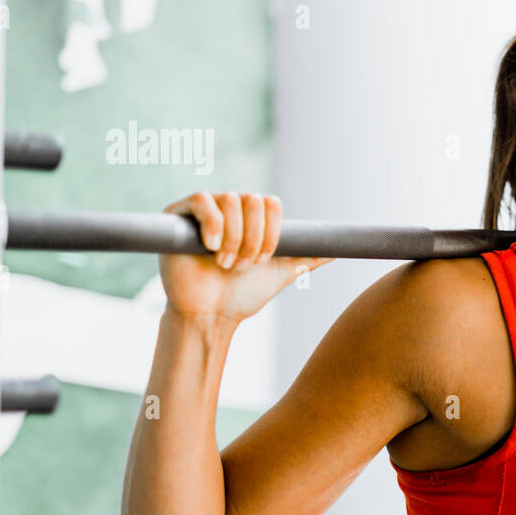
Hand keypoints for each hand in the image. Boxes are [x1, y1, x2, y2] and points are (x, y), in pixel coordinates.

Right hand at [159, 192, 334, 321]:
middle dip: (254, 238)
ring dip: (234, 239)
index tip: (263, 260)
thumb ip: (307, 257)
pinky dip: (213, 225)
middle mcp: (229, 208)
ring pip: (231, 200)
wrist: (210, 314)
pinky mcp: (178, 215)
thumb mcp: (282, 272)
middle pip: (254, 199)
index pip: (271, 203)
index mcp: (252, 218)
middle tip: (244, 265)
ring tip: (226, 264)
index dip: (272, 232)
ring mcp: (204, 210)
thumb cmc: (242, 294)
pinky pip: (203, 200)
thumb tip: (337, 249)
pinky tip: (211, 248)